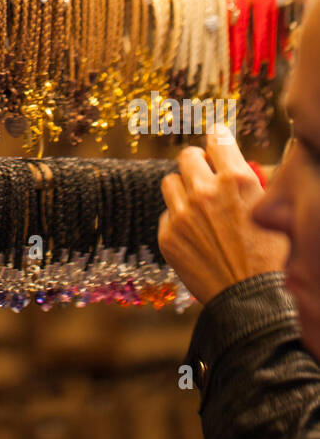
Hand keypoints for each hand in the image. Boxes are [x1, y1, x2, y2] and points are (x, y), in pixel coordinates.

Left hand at [159, 127, 288, 304]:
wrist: (253, 301)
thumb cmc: (270, 257)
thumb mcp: (269, 210)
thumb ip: (249, 182)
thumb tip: (235, 164)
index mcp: (236, 179)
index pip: (217, 137)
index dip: (217, 139)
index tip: (216, 143)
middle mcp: (206, 191)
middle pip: (187, 155)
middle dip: (197, 163)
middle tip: (205, 176)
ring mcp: (183, 214)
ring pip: (170, 181)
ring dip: (183, 189)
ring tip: (197, 206)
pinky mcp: (168, 236)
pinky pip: (166, 214)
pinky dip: (177, 221)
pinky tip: (195, 236)